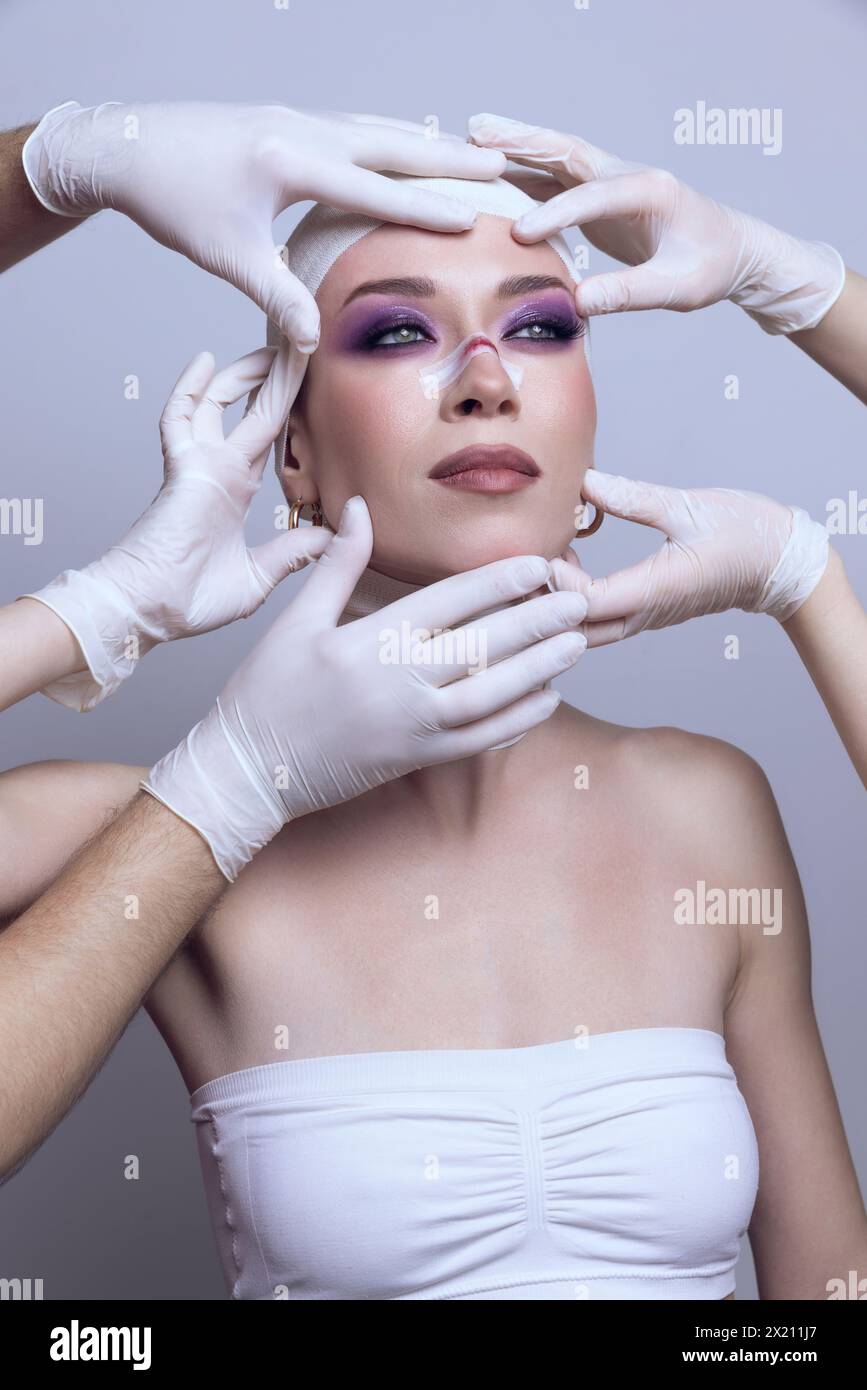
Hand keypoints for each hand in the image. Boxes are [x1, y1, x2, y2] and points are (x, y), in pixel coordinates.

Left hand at [22, 101, 505, 350]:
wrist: (124, 145)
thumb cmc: (171, 200)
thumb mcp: (224, 254)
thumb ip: (275, 295)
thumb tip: (315, 341)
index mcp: (286, 160)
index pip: (372, 189)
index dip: (424, 208)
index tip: (473, 220)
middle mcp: (298, 127)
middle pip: (390, 142)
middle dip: (448, 158)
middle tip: (501, 167)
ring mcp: (293, 115)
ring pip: (375, 127)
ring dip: (423, 142)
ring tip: (471, 155)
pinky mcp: (285, 117)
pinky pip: (352, 126)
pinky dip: (388, 138)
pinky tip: (404, 148)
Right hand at [23, 342, 330, 708]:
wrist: (148, 613)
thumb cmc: (190, 600)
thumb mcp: (258, 576)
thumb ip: (292, 552)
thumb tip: (331, 535)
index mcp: (236, 491)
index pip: (269, 438)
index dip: (288, 409)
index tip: (312, 385)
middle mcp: (221, 472)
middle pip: (254, 411)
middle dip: (278, 379)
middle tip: (303, 346)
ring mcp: (201, 467)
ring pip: (223, 404)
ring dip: (248, 374)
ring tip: (277, 345)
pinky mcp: (182, 470)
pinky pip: (180, 419)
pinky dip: (190, 389)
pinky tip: (204, 360)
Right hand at [142, 496, 588, 879]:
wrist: (246, 771)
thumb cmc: (266, 692)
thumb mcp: (296, 622)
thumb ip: (337, 565)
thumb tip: (362, 508)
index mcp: (368, 643)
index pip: (448, 604)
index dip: (498, 583)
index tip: (537, 566)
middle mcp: (397, 685)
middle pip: (482, 646)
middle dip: (536, 622)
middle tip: (578, 601)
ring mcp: (411, 728)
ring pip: (491, 695)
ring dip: (538, 670)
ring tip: (574, 645)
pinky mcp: (415, 760)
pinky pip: (478, 740)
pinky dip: (516, 720)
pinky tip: (545, 699)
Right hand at [466, 113, 844, 333]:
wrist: (732, 252)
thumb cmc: (710, 268)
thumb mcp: (677, 288)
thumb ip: (629, 293)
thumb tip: (578, 302)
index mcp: (650, 191)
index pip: (594, 196)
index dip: (557, 213)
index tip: (521, 233)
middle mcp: (627, 176)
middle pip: (567, 150)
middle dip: (522, 141)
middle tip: (478, 130)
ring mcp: (612, 183)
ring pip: (558, 157)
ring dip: (516, 147)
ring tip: (472, 135)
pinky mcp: (601, 198)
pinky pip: (557, 180)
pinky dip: (524, 173)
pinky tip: (492, 176)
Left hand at [549, 469, 829, 642]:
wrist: (782, 565)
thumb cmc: (745, 533)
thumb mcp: (687, 507)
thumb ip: (632, 498)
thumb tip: (584, 482)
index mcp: (653, 591)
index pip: (584, 603)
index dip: (554, 582)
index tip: (544, 546)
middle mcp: (643, 614)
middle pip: (573, 629)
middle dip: (541, 602)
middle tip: (521, 562)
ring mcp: (643, 618)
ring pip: (582, 630)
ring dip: (555, 603)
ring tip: (540, 559)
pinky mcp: (644, 612)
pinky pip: (598, 621)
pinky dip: (572, 600)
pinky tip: (566, 562)